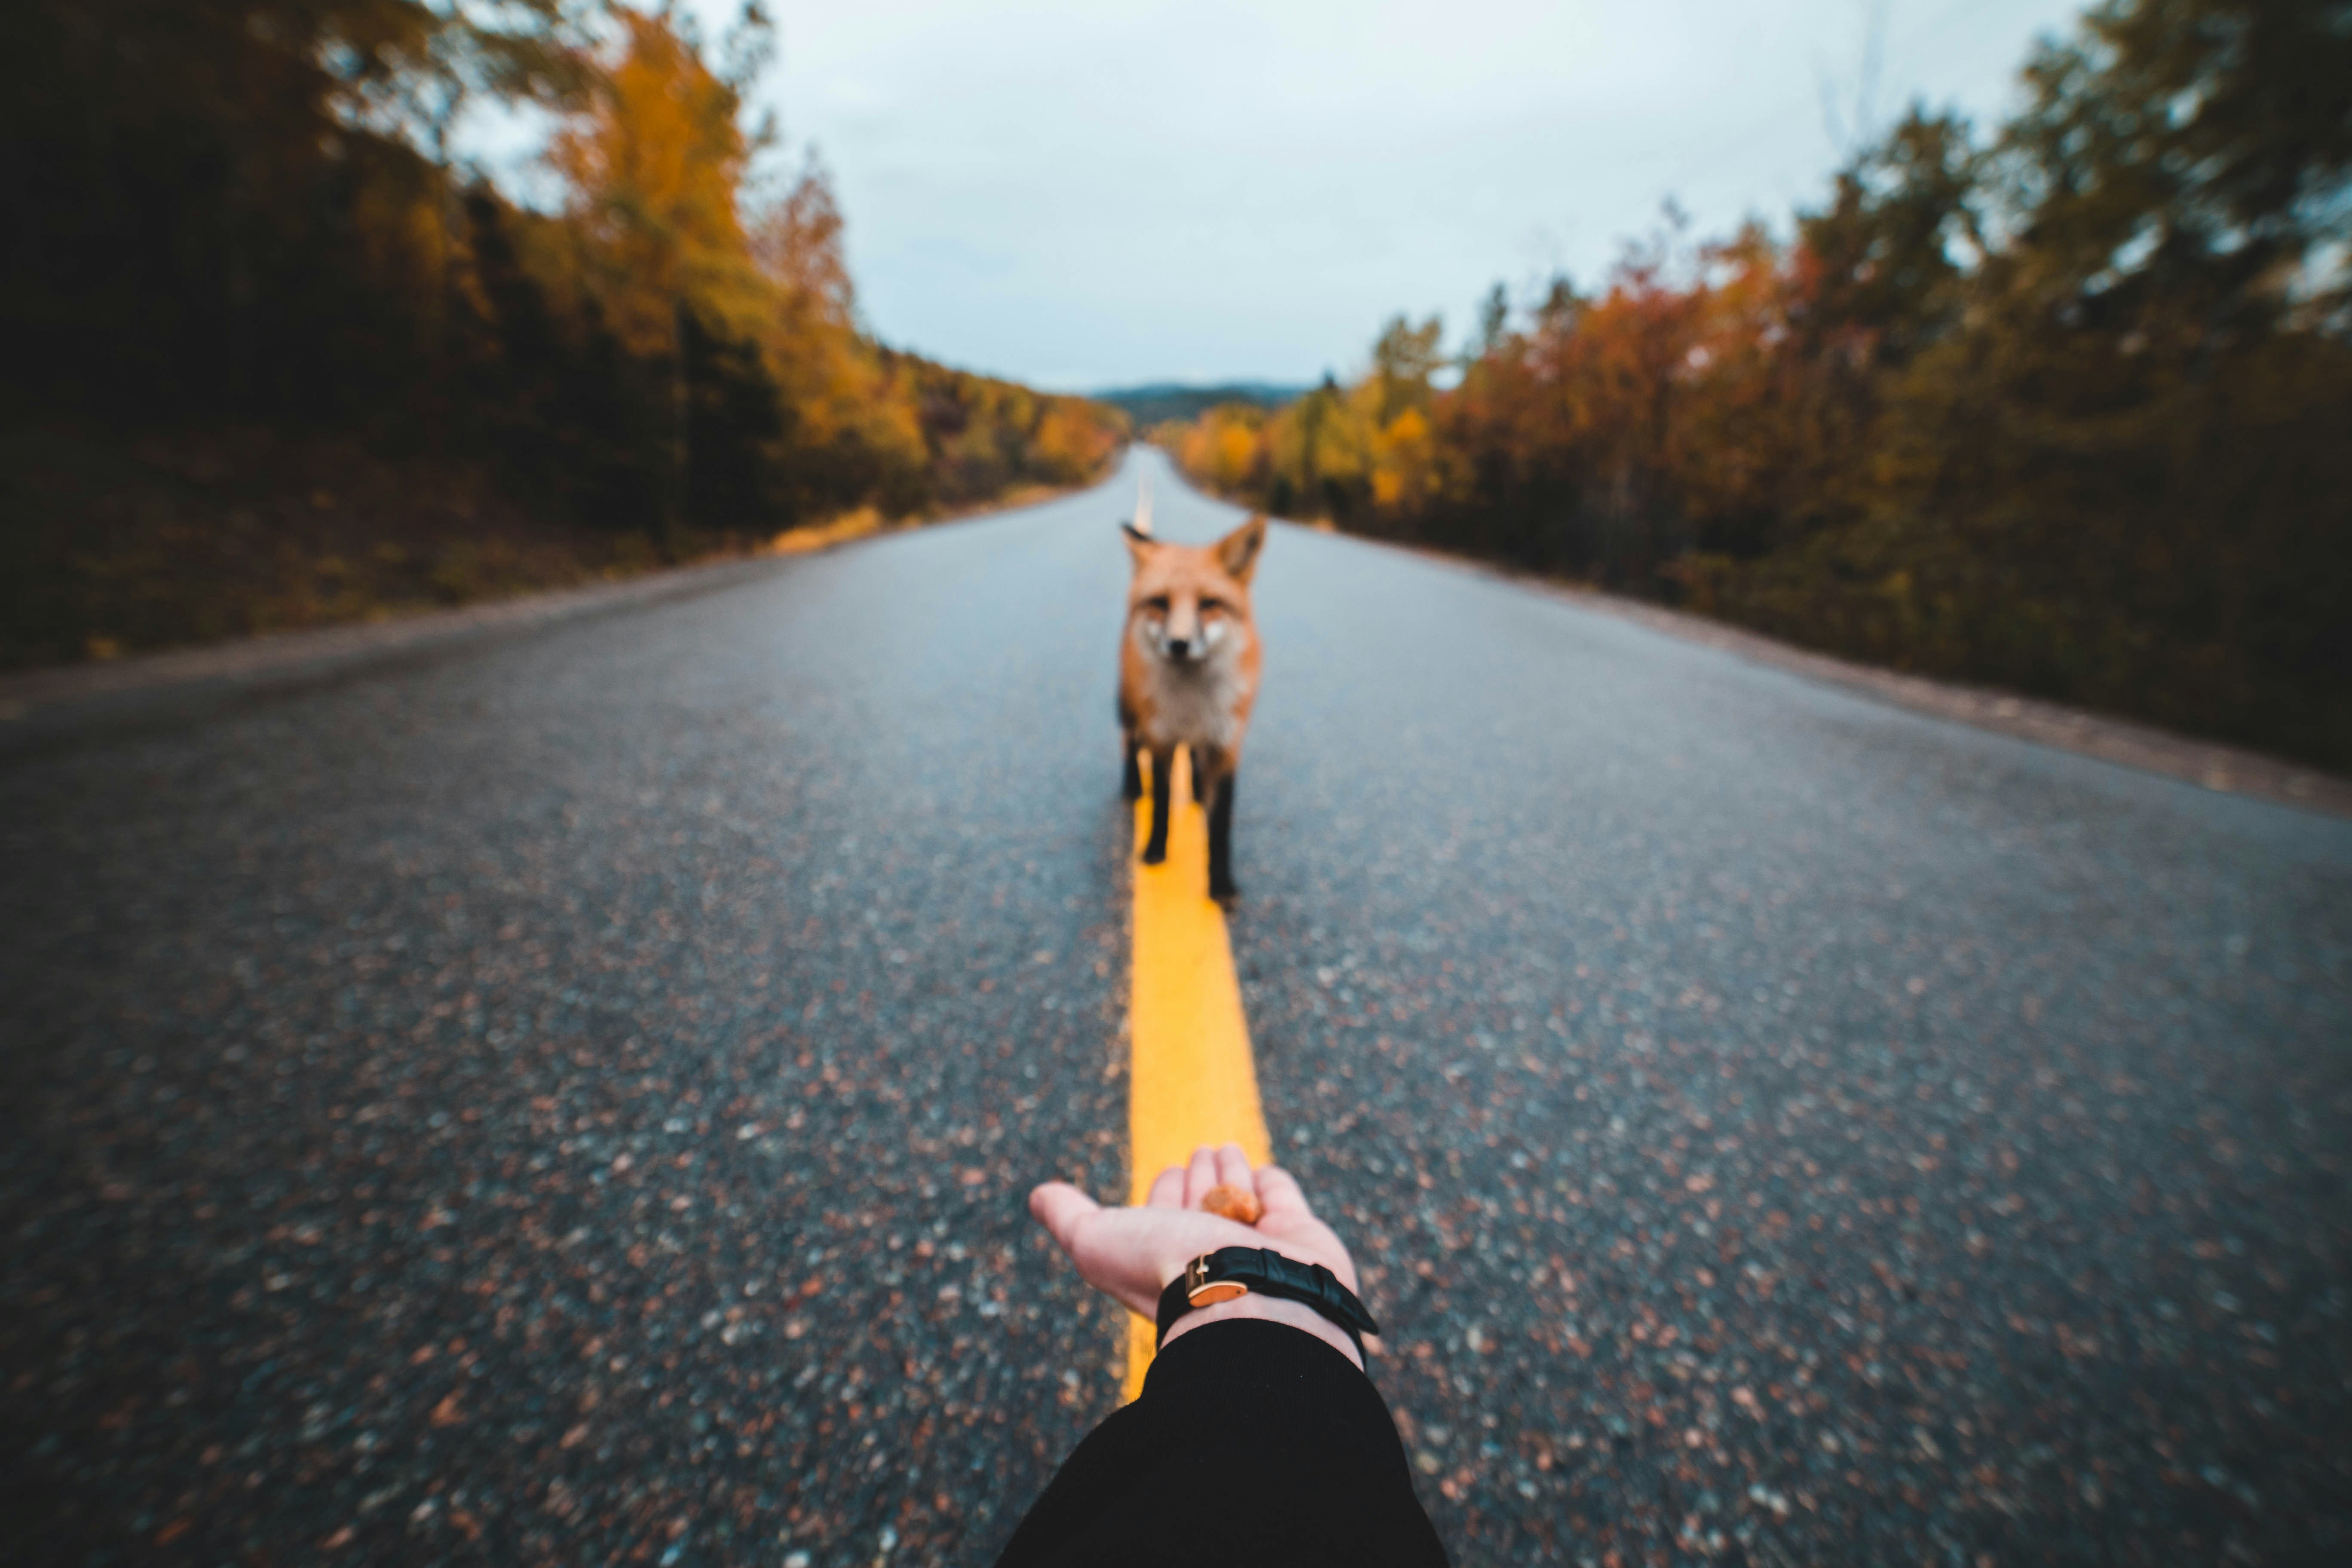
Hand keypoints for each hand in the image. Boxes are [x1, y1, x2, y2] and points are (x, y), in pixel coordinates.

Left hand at [1028, 1143, 1365, 1363]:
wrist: (1245, 1297)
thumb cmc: (1164, 1271)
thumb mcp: (1095, 1241)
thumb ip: (1067, 1217)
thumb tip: (1037, 1195)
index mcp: (1165, 1252)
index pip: (1165, 1206)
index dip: (1164, 1188)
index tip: (1169, 1173)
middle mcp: (1209, 1248)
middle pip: (1202, 1195)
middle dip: (1198, 1174)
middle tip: (1200, 1156)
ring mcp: (1255, 1243)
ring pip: (1239, 1189)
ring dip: (1229, 1168)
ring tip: (1224, 1153)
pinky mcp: (1299, 1234)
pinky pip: (1282, 1194)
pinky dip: (1269, 1180)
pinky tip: (1260, 1176)